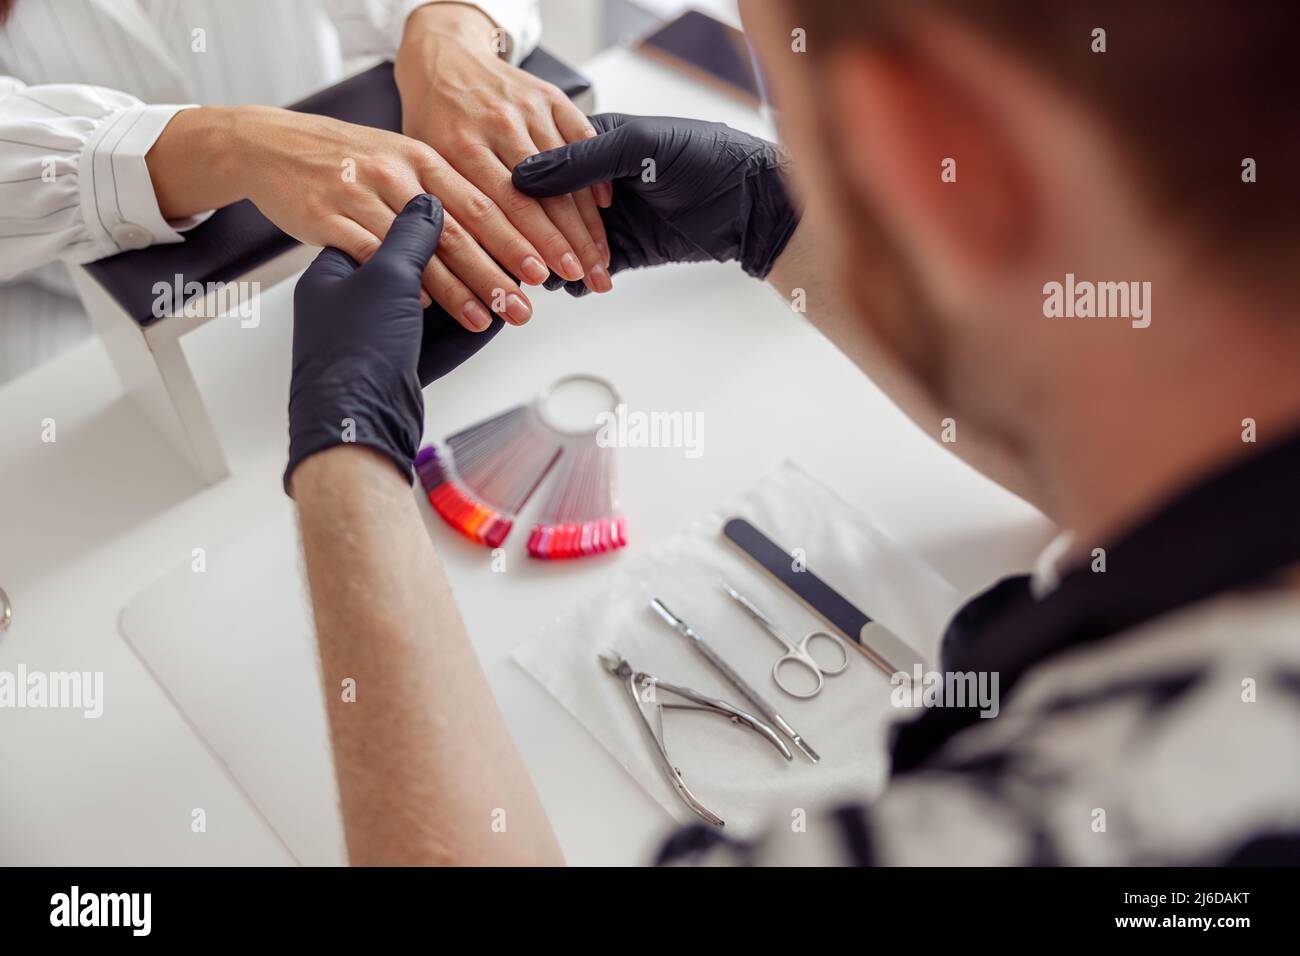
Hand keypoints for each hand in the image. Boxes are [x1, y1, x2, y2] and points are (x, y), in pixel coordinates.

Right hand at [149, 105, 539, 330]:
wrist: (268, 143)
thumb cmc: (339, 158)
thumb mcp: (395, 159)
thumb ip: (438, 192)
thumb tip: (489, 230)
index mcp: (421, 156)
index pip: (482, 199)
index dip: (517, 236)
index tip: (544, 266)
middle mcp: (396, 172)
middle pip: (460, 227)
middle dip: (500, 269)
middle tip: (528, 301)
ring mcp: (362, 193)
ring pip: (421, 247)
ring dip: (461, 286)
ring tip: (490, 314)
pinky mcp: (329, 217)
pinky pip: (372, 253)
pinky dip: (401, 280)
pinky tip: (427, 305)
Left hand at [285, 194, 499, 493]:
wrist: (356, 427)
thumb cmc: (356, 350)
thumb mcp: (387, 277)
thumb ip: (411, 237)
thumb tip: (428, 202)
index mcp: (334, 272)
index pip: (383, 229)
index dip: (426, 220)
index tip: (463, 210)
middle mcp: (352, 303)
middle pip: (414, 268)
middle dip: (460, 260)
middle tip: (497, 247)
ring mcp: (378, 337)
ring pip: (434, 306)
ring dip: (472, 295)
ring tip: (510, 280)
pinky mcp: (400, 367)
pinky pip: (439, 338)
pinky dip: (469, 326)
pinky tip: (499, 313)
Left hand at [395, 2, 612, 293]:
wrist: (442, 55)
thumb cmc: (431, 119)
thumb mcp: (422, 163)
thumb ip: (442, 207)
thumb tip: (460, 271)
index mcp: (458, 146)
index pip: (501, 208)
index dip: (527, 247)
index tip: (548, 279)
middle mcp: (494, 125)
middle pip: (541, 196)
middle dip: (569, 245)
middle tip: (588, 279)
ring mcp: (525, 107)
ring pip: (567, 173)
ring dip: (588, 221)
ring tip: (601, 259)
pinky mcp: (548, 95)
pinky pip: (580, 138)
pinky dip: (595, 173)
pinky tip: (604, 209)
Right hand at [512, 113, 799, 295]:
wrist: (749, 203)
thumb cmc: (706, 158)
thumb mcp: (641, 147)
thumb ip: (584, 160)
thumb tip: (526, 176)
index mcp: (593, 141)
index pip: (543, 162)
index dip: (521, 185)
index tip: (501, 205)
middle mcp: (595, 180)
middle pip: (547, 208)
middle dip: (532, 231)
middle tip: (518, 249)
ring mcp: (607, 218)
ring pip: (563, 242)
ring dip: (551, 259)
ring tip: (538, 274)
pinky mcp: (623, 251)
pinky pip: (589, 268)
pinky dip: (575, 279)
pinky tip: (566, 286)